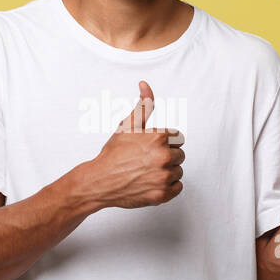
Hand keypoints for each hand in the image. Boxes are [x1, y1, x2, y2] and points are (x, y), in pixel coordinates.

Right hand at [84, 80, 185, 208]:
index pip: (178, 139)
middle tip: (146, 161)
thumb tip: (145, 85)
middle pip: (180, 155)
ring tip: (147, 171)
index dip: (163, 143)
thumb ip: (143, 105)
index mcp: (160, 137)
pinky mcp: (162, 194)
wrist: (100, 181)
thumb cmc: (113, 154)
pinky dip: (167, 187)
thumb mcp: (128, 125)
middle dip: (166, 157)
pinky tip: (152, 182)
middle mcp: (164, 156)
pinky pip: (178, 187)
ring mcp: (164, 177)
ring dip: (167, 172)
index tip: (149, 148)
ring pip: (178, 171)